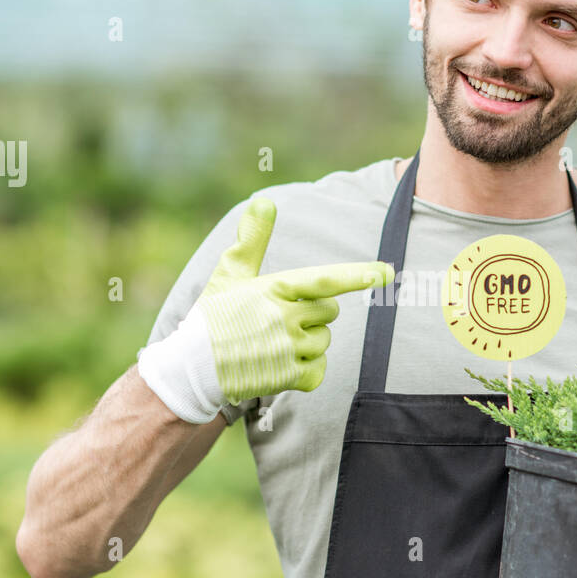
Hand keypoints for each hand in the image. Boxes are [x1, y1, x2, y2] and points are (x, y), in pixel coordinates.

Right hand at [137, 197, 392, 421]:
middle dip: (314, 313)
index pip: (324, 279)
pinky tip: (280, 365)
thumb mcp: (230, 273)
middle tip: (279, 320)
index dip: (357, 275)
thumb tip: (264, 201)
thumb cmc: (213, 315)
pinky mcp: (287, 376)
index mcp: (275, 288)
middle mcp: (284, 317)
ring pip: (325, 341)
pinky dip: (306, 370)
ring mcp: (287, 348)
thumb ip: (253, 238)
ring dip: (309, 342)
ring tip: (273, 344)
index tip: (385, 272)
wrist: (191, 366)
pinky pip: (318, 370)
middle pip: (329, 311)